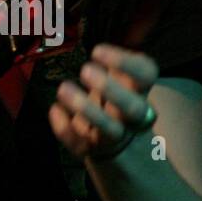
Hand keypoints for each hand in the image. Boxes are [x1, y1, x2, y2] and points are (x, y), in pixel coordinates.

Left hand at [49, 43, 158, 160]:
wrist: (120, 145)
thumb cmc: (115, 100)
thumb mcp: (119, 77)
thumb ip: (111, 63)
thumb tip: (97, 51)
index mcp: (140, 90)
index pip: (146, 74)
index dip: (126, 62)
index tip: (96, 51)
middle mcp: (133, 116)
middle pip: (133, 107)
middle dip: (110, 88)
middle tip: (85, 70)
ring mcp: (115, 136)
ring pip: (110, 129)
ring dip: (87, 109)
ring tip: (64, 89)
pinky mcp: (93, 149)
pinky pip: (79, 142)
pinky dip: (64, 127)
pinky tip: (56, 110)